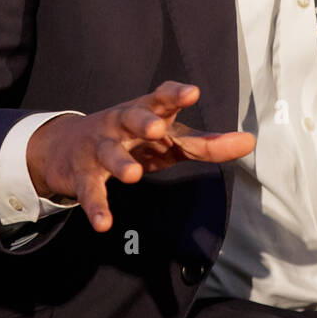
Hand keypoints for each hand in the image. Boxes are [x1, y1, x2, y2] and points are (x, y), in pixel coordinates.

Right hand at [26, 80, 254, 231]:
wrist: (66, 146)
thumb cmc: (135, 140)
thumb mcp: (171, 139)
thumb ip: (207, 143)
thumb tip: (250, 141)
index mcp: (147, 112)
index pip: (161, 97)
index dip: (176, 94)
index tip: (192, 93)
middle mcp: (122, 124)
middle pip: (132, 117)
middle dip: (144, 122)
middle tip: (158, 129)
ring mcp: (100, 148)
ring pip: (109, 153)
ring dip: (120, 164)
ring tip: (132, 176)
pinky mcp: (83, 175)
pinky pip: (90, 191)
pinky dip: (96, 207)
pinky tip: (104, 224)